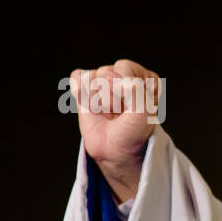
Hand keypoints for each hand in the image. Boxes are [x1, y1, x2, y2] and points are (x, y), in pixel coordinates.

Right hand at [71, 60, 159, 203]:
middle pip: (105, 74)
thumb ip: (134, 90)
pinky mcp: (88, 88)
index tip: (129, 109)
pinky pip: (78, 78)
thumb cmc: (132, 132)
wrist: (116, 152)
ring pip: (90, 79)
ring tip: (106, 113)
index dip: (122, 90)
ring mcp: (105, 80)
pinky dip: (81, 93)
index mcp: (144, 77)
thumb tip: (110, 78)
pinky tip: (90, 107)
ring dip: (96, 101)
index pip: (124, 68)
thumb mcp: (143, 113)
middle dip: (109, 98)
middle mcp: (125, 75)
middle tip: (118, 114)